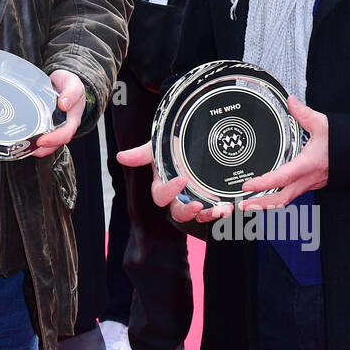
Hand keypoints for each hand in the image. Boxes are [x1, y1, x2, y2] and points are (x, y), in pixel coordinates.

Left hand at [31, 70, 85, 157]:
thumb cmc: (69, 84)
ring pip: (47, 144)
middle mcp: (64, 126)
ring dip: (36, 148)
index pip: (65, 134)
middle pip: (55, 143)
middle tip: (29, 147)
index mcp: (72, 118)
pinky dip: (32, 142)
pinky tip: (22, 141)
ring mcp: (54, 127)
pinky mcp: (45, 125)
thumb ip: (71, 92)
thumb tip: (64, 104)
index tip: (42, 140)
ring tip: (23, 147)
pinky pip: (40, 137)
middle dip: (43, 148)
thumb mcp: (73, 84)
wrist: (61, 81)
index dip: (55, 139)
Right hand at [118, 141, 232, 223]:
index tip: (182, 180)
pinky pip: (215, 209)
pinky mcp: (211, 196)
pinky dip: (222, 210)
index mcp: (163, 185)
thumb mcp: (157, 146)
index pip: (161, 196)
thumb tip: (120, 156)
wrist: (193, 134)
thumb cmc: (171, 142)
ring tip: (220, 210)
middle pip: (178, 212)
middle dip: (187, 211)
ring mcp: (195, 197)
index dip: (169, 191)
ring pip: (198, 215)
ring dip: (208, 215)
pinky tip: (229, 207)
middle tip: (198, 206)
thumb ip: (141, 154)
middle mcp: (178, 195)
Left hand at [236, 96, 328, 209]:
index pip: (282, 178)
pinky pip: (292, 195)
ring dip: (267, 204)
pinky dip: (277, 199)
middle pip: (281, 199)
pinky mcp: (311, 184)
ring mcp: (310, 184)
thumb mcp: (324, 125)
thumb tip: (291, 102)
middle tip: (241, 204)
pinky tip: (267, 197)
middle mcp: (308, 179)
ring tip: (248, 204)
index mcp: (308, 165)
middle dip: (260, 204)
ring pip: (286, 200)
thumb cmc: (348, 143)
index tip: (247, 185)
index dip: (263, 183)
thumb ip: (305, 114)